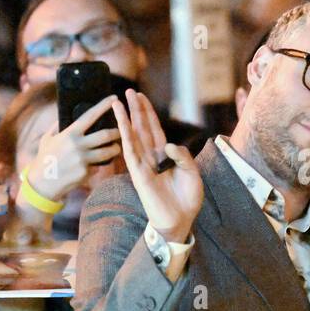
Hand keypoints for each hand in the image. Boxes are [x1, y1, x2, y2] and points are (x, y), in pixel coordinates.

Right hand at [23, 96, 122, 203]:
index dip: (103, 106)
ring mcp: (83, 159)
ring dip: (115, 149)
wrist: (43, 183)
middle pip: (105, 135)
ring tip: (116, 147)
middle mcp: (78, 145)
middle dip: (116, 132)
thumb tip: (62, 114)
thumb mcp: (47, 139)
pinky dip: (101, 164)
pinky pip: (99, 165)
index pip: (90, 116)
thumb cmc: (45, 158)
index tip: (113, 98)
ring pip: (108, 152)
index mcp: (69, 133)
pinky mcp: (86, 172)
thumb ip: (56, 126)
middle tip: (120, 131)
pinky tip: (100, 163)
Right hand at [112, 90, 202, 242]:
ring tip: (118, 102)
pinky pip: (129, 152)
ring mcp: (143, 165)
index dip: (148, 112)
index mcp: (165, 155)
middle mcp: (152, 157)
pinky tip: (121, 124)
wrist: (180, 219)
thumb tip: (169, 144)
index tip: (141, 97)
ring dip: (125, 119)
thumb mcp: (192, 172)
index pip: (155, 129)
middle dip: (135, 109)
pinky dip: (125, 137)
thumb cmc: (187, 198)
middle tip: (127, 91)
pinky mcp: (138, 174)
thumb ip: (183, 155)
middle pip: (141, 128)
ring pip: (132, 136)